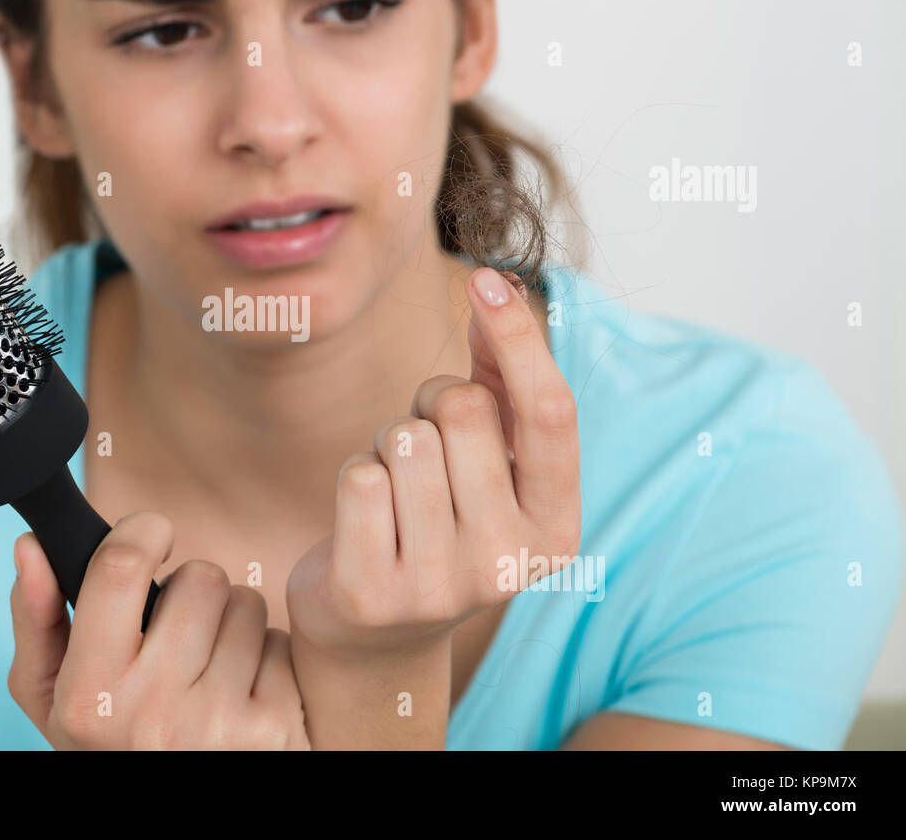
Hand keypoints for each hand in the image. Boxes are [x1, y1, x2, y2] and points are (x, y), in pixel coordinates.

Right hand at [9, 512, 309, 749]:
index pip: (119, 567)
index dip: (141, 530)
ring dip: (231, 623)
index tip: (151, 534)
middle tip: (178, 629)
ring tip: (208, 667)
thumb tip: (31, 544)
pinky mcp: (274, 728)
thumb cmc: (111, 742)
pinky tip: (240, 693)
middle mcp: (153, 713)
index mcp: (90, 696)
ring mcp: (219, 724)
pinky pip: (280, 642)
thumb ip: (36, 619)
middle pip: (198, 578)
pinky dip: (265, 658)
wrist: (172, 816)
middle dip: (191, 590)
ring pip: (246, 604)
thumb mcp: (54, 696)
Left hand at [287, 267, 581, 657]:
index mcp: (556, 526)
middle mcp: (510, 563)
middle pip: (463, 411)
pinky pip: (360, 476)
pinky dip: (355, 475)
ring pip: (405, 440)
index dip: (521, 338)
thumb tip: (496, 289)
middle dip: (429, 406)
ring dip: (388, 445)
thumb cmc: (437, 520)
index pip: (550, 414)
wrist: (375, 632)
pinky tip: (362, 517)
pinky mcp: (373, 592)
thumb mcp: (486, 460)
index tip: (487, 279)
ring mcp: (442, 585)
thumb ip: (500, 380)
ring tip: (395, 489)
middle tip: (421, 450)